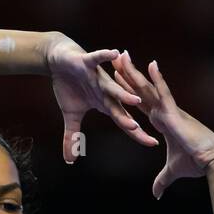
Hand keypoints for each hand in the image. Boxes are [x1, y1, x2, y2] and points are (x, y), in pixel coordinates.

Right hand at [45, 33, 157, 163]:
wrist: (60, 60)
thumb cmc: (69, 85)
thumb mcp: (71, 115)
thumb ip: (72, 137)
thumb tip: (69, 161)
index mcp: (106, 103)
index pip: (124, 121)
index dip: (137, 133)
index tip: (153, 143)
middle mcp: (106, 90)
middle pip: (120, 107)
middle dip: (130, 119)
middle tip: (144, 130)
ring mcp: (98, 77)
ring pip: (113, 86)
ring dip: (123, 93)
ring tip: (135, 100)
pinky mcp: (88, 62)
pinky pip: (98, 58)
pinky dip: (104, 56)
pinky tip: (115, 53)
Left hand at [111, 51, 213, 198]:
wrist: (212, 161)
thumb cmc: (196, 163)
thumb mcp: (171, 172)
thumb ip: (161, 180)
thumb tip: (156, 194)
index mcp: (162, 121)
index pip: (141, 103)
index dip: (129, 91)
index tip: (118, 79)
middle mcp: (165, 111)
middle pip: (141, 90)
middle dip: (128, 74)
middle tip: (116, 58)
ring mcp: (170, 110)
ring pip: (149, 88)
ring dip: (136, 72)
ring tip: (123, 55)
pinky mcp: (176, 113)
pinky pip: (165, 94)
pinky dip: (158, 80)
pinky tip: (151, 64)